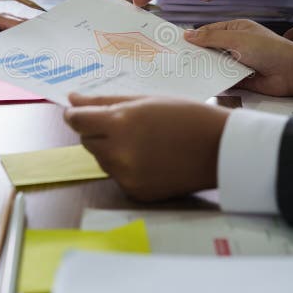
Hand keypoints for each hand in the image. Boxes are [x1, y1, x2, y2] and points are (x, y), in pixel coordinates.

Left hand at [64, 94, 229, 201]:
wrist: (219, 149)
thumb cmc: (186, 117)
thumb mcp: (145, 101)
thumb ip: (104, 101)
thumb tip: (72, 99)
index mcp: (119, 124)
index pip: (76, 120)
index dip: (75, 114)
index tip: (80, 111)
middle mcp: (118, 153)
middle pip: (86, 140)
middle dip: (97, 130)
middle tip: (124, 123)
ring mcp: (126, 176)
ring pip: (101, 159)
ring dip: (110, 148)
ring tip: (142, 140)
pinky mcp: (135, 192)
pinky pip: (117, 176)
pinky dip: (125, 167)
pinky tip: (150, 158)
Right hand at [184, 19, 292, 96]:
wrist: (292, 73)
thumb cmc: (269, 49)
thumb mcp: (237, 39)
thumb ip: (212, 38)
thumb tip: (188, 34)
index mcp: (235, 30)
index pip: (209, 32)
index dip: (194, 37)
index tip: (176, 43)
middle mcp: (236, 45)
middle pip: (210, 50)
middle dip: (196, 54)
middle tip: (176, 59)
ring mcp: (238, 62)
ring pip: (215, 66)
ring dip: (205, 69)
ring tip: (183, 73)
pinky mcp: (240, 79)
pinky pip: (223, 80)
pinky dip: (214, 82)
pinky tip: (201, 84)